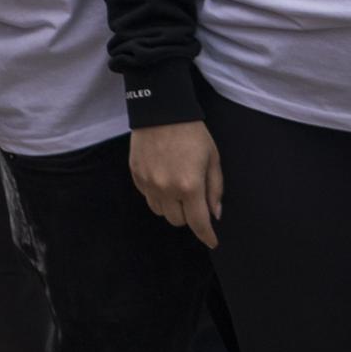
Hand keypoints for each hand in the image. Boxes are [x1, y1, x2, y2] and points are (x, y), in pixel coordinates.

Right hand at [130, 121, 223, 248]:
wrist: (161, 110)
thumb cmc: (192, 133)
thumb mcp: (213, 159)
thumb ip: (215, 189)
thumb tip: (214, 214)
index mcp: (190, 185)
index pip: (198, 223)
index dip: (207, 235)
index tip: (212, 241)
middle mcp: (167, 188)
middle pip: (177, 221)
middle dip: (188, 215)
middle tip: (193, 199)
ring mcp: (148, 183)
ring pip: (160, 211)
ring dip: (171, 207)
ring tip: (176, 188)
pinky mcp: (136, 175)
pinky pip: (147, 197)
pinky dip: (157, 195)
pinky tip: (163, 178)